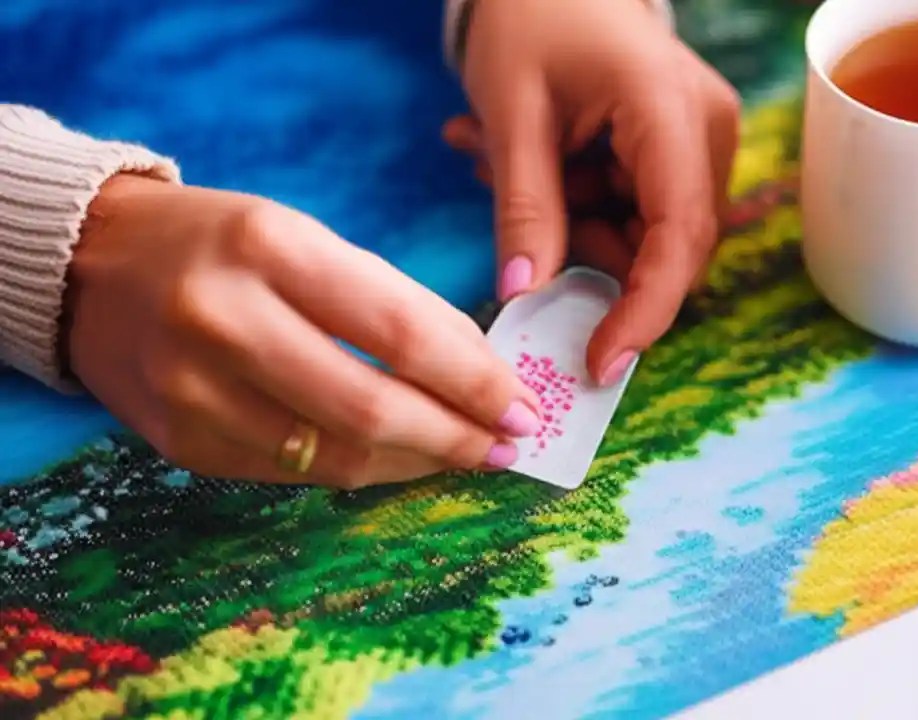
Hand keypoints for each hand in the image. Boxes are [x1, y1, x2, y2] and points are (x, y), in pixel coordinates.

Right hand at [65, 175, 540, 488]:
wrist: (96, 267)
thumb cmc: (227, 245)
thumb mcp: (309, 240)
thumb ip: (395, 303)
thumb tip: (485, 374)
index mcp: (270, 248)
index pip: (400, 332)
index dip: (474, 381)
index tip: (525, 406)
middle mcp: (223, 320)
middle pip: (371, 409)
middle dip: (457, 436)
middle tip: (508, 445)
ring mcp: (193, 389)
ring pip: (336, 457)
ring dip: (417, 463)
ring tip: (464, 454)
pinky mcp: (180, 441)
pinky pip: (295, 474)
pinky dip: (360, 470)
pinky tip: (398, 459)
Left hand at [447, 0, 739, 384]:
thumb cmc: (532, 19)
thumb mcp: (511, 113)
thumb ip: (524, 209)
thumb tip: (525, 296)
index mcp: (669, 111)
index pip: (677, 236)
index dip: (645, 311)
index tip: (601, 362)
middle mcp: (707, 131)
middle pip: (663, 244)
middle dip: (583, 247)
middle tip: (503, 194)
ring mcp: (702, 140)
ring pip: (645, 234)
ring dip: (572, 220)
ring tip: (500, 158)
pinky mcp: (684, 149)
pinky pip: (638, 210)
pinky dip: (582, 202)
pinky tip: (537, 157)